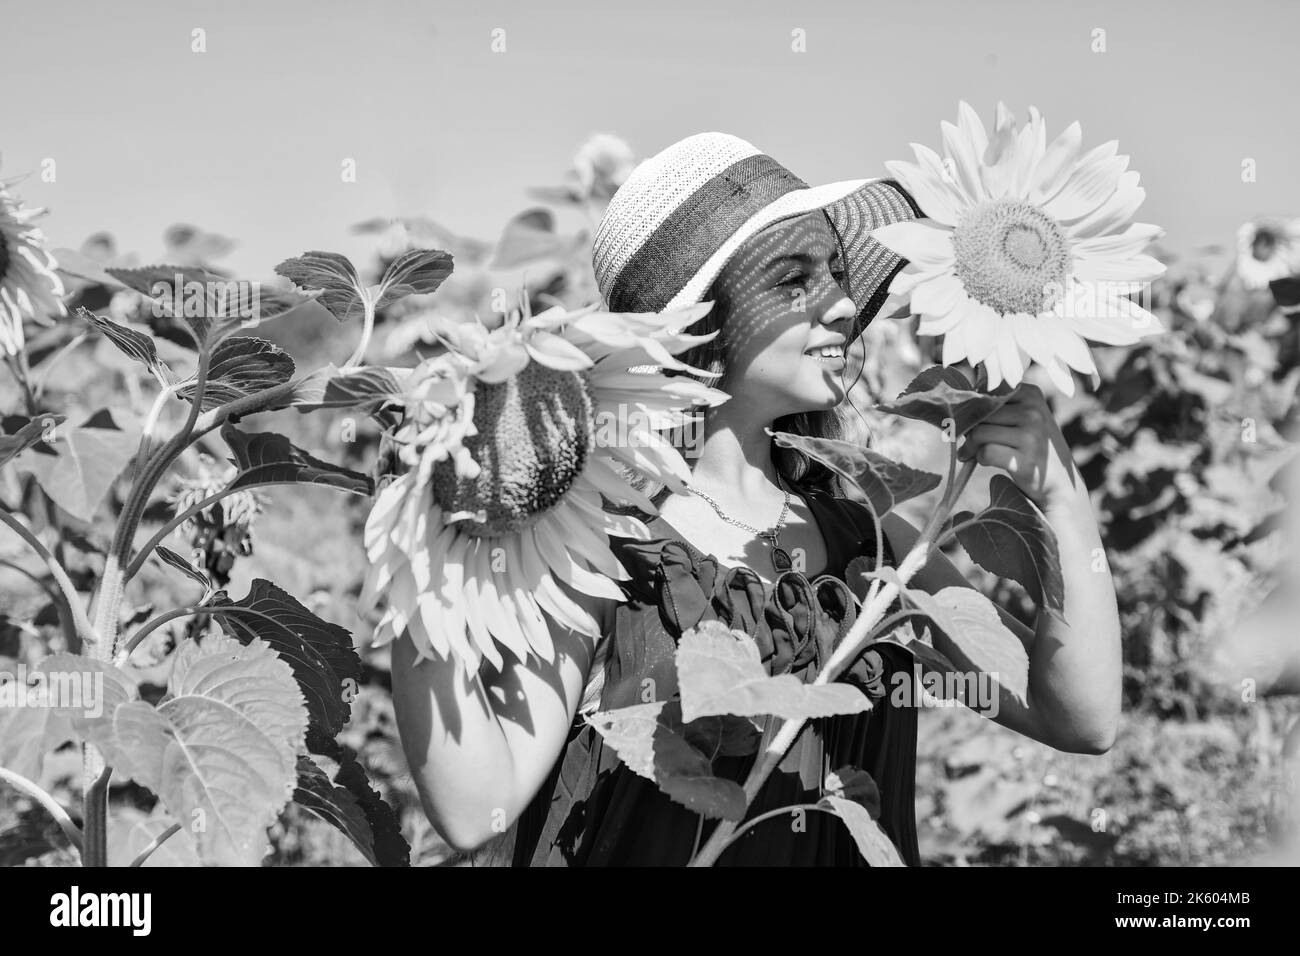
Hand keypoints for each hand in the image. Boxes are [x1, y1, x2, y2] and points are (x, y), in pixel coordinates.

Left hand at [957, 383, 1077, 509]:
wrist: (1060, 482)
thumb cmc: (1032, 446)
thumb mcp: (1024, 417)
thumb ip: (997, 406)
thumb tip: (959, 407)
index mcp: (1031, 394)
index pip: (985, 392)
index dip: (972, 408)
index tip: (971, 421)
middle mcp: (1033, 411)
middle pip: (979, 414)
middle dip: (969, 429)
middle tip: (970, 442)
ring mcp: (1031, 435)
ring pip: (979, 433)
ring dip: (971, 446)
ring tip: (973, 453)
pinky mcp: (1025, 460)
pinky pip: (985, 453)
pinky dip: (979, 459)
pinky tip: (985, 462)